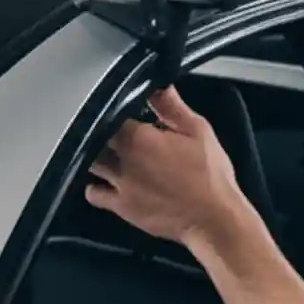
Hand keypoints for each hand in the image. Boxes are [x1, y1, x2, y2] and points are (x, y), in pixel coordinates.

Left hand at [86, 87, 257, 245]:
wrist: (213, 219)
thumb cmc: (210, 174)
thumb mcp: (197, 131)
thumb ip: (171, 106)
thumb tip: (156, 83)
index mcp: (138, 138)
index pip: (109, 115)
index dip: (112, 110)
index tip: (121, 110)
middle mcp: (122, 161)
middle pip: (93, 139)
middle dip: (100, 132)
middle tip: (113, 130)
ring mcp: (118, 185)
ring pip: (90, 164)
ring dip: (95, 156)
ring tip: (107, 153)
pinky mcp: (120, 207)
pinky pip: (93, 194)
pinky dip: (95, 186)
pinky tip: (105, 181)